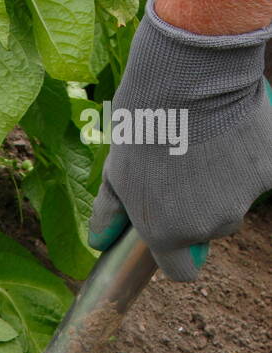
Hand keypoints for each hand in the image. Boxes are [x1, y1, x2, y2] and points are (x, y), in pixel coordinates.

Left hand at [89, 6, 271, 279]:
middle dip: (199, 209)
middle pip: (209, 231)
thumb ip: (109, 215)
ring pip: (235, 203)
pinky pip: (259, 176)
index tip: (176, 233)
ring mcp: (241, 200)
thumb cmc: (144, 126)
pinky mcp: (268, 172)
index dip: (179, 255)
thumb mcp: (114, 174)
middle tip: (185, 167)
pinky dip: (249, 161)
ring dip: (225, 185)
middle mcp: (208, 226)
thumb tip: (100, 242)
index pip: (182, 271)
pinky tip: (232, 133)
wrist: (188, 77)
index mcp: (167, 235)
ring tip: (206, 145)